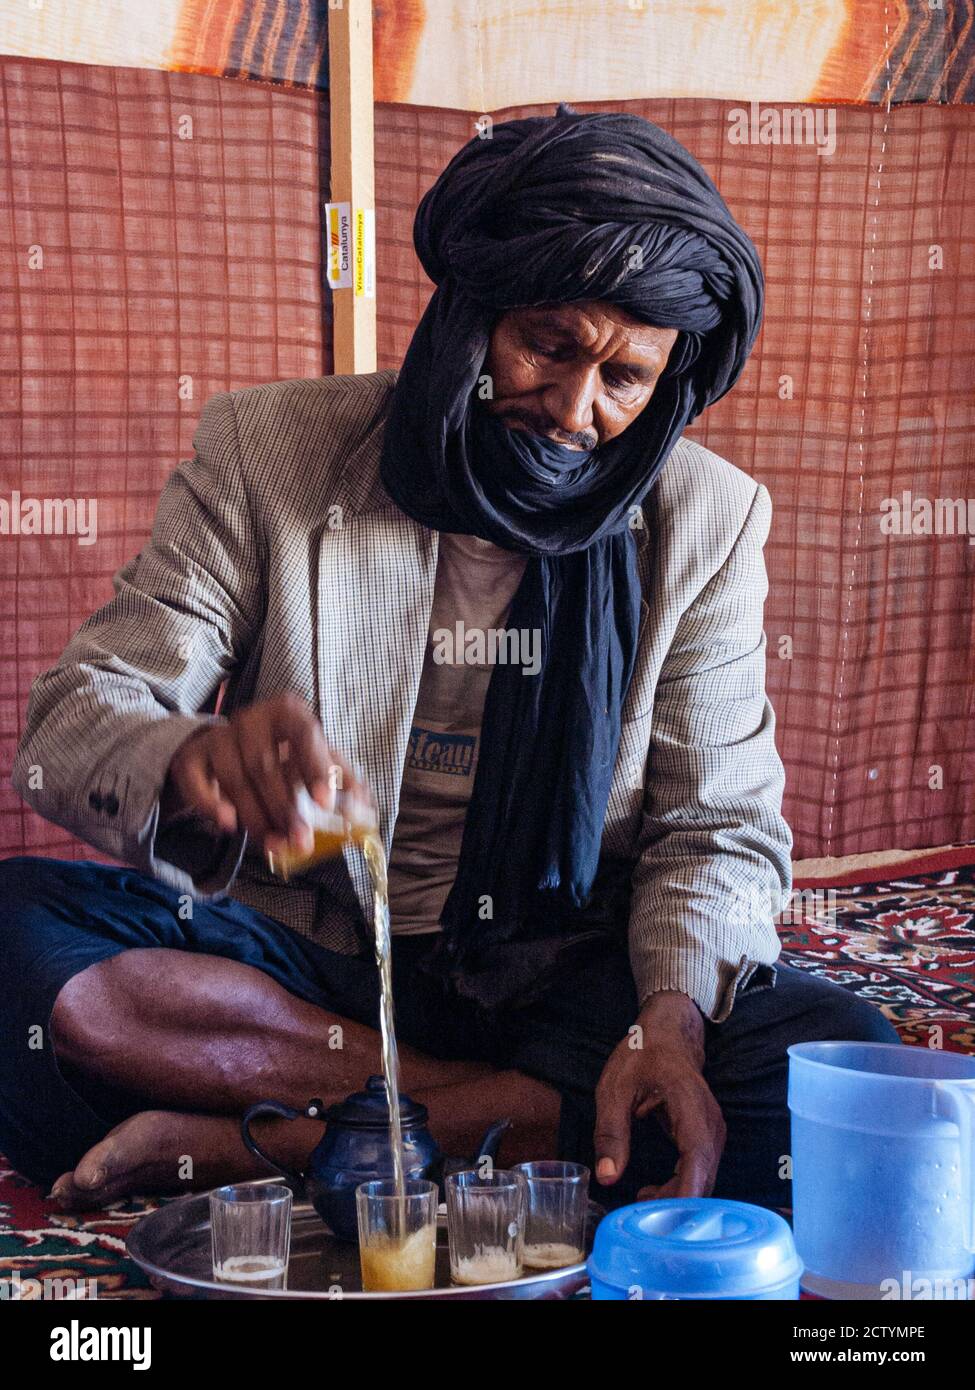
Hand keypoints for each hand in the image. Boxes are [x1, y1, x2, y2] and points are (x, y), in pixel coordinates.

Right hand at [161, 692, 376, 854]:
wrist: (230, 749)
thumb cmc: (284, 754)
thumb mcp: (317, 759)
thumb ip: (343, 780)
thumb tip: (364, 808)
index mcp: (288, 713)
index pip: (304, 734)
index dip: (315, 767)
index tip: (325, 803)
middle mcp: (250, 718)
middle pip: (266, 765)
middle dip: (285, 808)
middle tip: (301, 842)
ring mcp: (217, 736)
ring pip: (235, 778)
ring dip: (256, 817)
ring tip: (275, 846)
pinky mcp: (191, 757)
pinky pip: (196, 781)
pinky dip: (211, 804)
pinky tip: (229, 825)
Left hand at [593, 990, 725, 1199]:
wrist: (668, 1033)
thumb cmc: (642, 1054)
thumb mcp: (615, 1088)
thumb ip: (611, 1132)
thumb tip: (607, 1176)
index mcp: (689, 1105)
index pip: (696, 1158)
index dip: (683, 1193)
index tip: (661, 1216)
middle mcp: (709, 1121)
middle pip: (703, 1176)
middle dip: (675, 1203)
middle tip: (641, 1212)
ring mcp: (712, 1130)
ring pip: (704, 1178)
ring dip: (677, 1197)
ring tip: (643, 1200)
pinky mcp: (707, 1137)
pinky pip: (701, 1171)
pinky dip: (681, 1186)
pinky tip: (656, 1192)